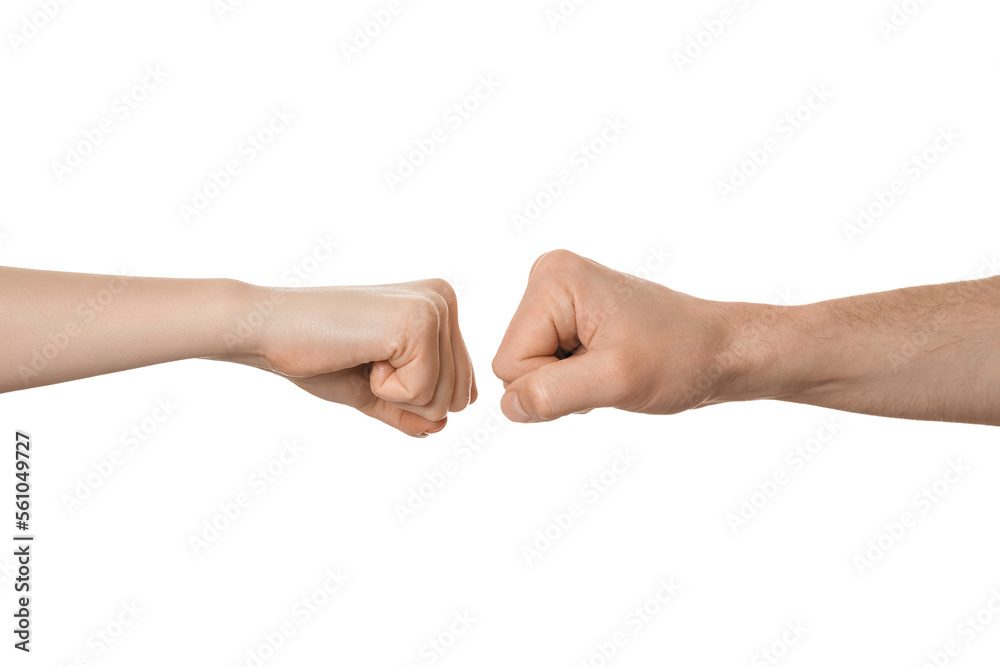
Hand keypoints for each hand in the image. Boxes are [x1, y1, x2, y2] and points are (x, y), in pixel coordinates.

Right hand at [236, 279, 476, 436]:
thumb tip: (441, 428)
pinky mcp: (420, 322)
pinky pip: (424, 393)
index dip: (410, 397)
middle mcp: (444, 299)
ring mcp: (435, 307)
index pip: (460, 387)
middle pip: (459, 396)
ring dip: (393, 394)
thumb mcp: (371, 389)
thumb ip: (410, 409)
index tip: (367, 360)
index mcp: (439, 307)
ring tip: (360, 354)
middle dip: (407, 399)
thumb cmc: (314, 356)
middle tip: (362, 360)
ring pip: (445, 399)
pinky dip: (385, 390)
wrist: (266, 330)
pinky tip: (359, 353)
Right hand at [492, 250, 741, 422]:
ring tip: (613, 368)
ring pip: (528, 372)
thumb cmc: (680, 358)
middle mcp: (549, 278)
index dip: (552, 384)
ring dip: (569, 386)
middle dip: (560, 384)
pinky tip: (609, 367)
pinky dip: (576, 381)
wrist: (723, 351)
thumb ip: (552, 394)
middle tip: (609, 372)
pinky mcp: (569, 317)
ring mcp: (558, 298)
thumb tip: (507, 406)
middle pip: (513, 365)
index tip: (602, 369)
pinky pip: (545, 368)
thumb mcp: (615, 380)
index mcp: (553, 279)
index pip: (509, 363)